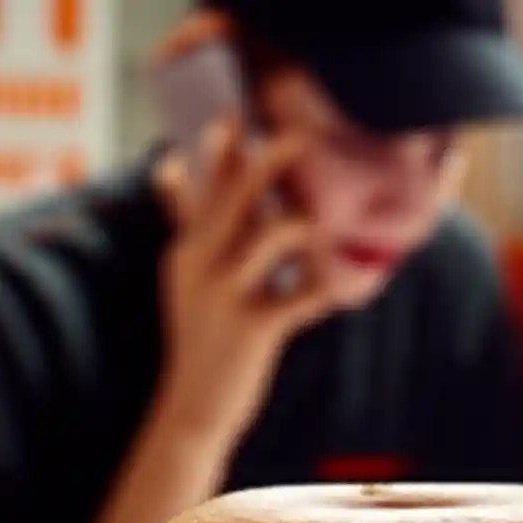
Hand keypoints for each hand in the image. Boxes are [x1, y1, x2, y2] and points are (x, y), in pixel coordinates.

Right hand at [153, 115, 337, 443]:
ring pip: (269, 237)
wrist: (194, 408)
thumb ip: (186, 223)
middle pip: (234, 198)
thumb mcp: (183, 277)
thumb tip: (170, 167)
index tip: (232, 113)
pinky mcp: (254, 327)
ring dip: (302, 221)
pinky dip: (330, 286)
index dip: (217, 152)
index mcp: (187, 250)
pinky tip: (352, 284)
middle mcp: (201, 265)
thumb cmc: (202, 335)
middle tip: (299, 134)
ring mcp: (225, 295)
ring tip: (325, 219)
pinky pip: (301, 295)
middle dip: (266, 162)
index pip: (201, 189)